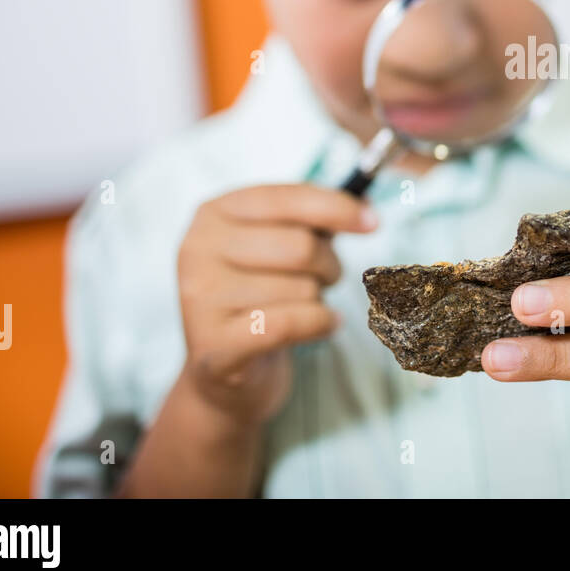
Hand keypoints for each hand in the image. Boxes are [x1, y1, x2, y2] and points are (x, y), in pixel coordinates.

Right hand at [175, 183, 376, 427]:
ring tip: (302, 307)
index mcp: (213, 213)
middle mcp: (197, 250)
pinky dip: (321, 324)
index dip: (337, 208)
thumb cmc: (262, 296)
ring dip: (319, 301)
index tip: (373, 222)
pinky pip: (292, 324)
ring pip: (302, 289)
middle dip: (330, 266)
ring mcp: (200, 300)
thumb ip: (314, 221)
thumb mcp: (278, 246)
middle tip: (327, 279)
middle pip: (301, 247)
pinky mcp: (215, 346)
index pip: (286, 198)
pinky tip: (323, 326)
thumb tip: (366, 214)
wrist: (227, 372)